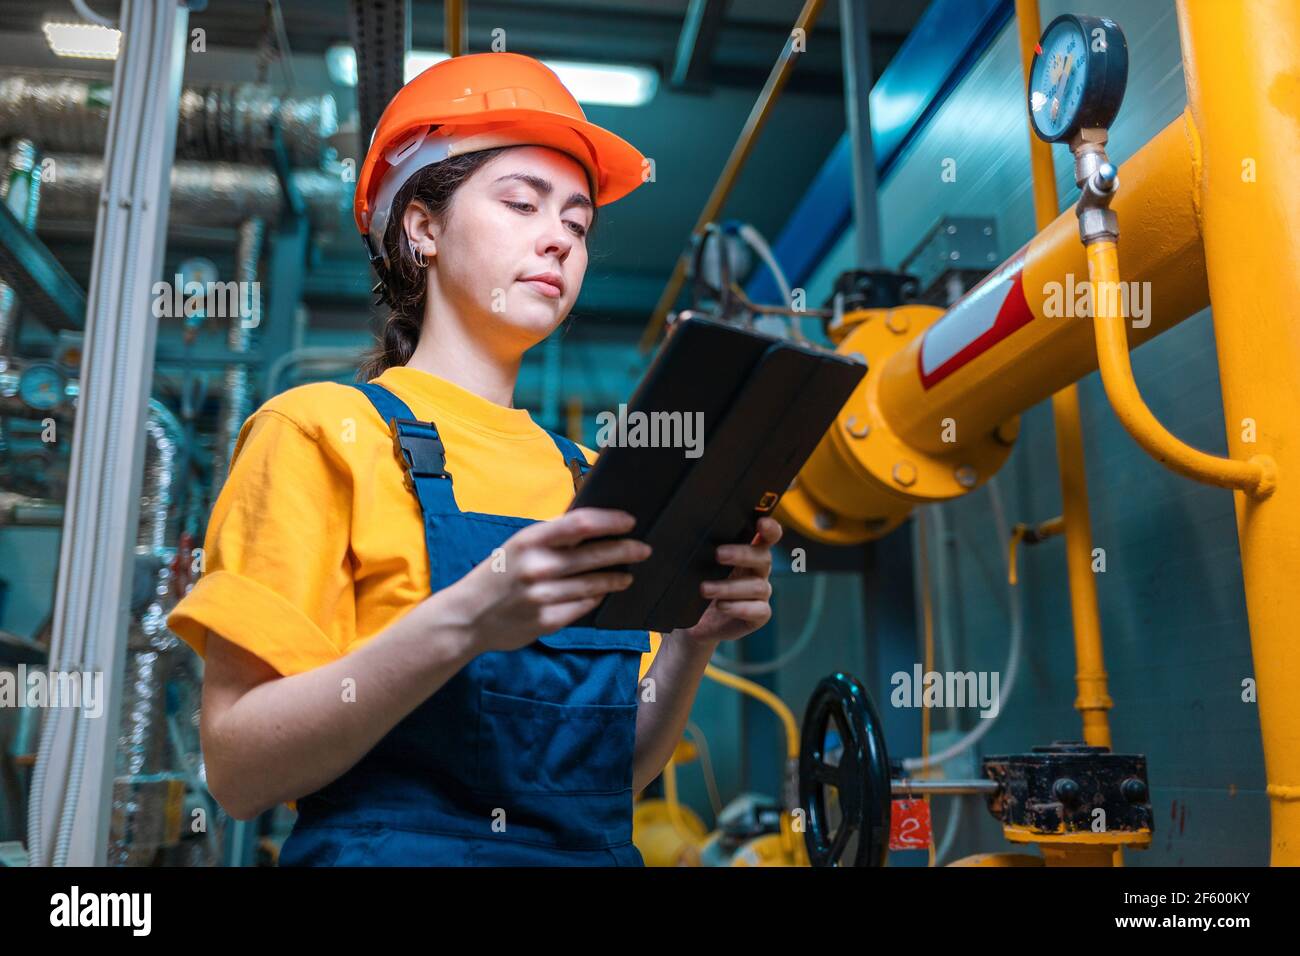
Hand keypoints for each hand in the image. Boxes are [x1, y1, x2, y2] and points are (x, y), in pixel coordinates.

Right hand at [442, 508, 651, 653]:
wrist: (467, 617)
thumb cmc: (496, 576)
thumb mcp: (517, 547)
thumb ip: (550, 537)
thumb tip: (591, 524)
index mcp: (530, 541)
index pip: (580, 524)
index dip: (610, 521)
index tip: (629, 521)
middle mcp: (538, 567)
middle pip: (595, 555)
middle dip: (625, 551)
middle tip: (643, 549)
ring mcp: (543, 596)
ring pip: (594, 584)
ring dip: (615, 578)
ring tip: (627, 575)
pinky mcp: (547, 621)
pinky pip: (582, 606)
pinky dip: (594, 598)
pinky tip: (600, 593)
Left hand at [679, 516, 781, 645]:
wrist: (694, 624)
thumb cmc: (697, 590)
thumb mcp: (697, 568)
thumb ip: (702, 552)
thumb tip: (690, 537)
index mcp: (748, 554)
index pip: (767, 537)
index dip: (769, 529)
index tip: (761, 522)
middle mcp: (758, 572)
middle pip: (763, 557)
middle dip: (742, 554)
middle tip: (718, 554)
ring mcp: (760, 595)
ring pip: (758, 586)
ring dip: (729, 586)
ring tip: (705, 589)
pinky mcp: (758, 617)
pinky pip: (759, 611)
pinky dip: (739, 607)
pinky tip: (721, 606)